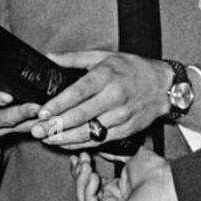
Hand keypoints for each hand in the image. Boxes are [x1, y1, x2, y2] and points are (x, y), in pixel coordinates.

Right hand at [0, 67, 41, 160]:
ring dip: (34, 120)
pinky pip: (25, 130)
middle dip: (20, 113)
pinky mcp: (8, 132)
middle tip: (36, 106)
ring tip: (50, 113)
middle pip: (4, 118)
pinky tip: (54, 120)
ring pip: (18, 125)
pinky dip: (39, 125)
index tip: (6, 94)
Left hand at [32, 50, 171, 148]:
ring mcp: (122, 115)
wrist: (163, 86)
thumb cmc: (131, 68)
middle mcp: (115, 96)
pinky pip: (101, 140)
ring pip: (90, 131)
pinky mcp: (127, 129)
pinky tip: (66, 143)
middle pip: (82, 115)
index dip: (58, 104)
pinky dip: (82, 144)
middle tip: (37, 130)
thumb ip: (74, 58)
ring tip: (47, 139)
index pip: (78, 92)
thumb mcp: (103, 56)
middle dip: (57, 125)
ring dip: (66, 138)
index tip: (42, 112)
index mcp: (107, 75)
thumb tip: (48, 57)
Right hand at [71, 146, 180, 200]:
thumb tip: (96, 149)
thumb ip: (111, 156)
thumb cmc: (157, 173)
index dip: (81, 172)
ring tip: (87, 167)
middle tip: (80, 160)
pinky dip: (89, 192)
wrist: (168, 183)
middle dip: (79, 175)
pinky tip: (95, 177)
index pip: (91, 187)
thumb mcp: (128, 160)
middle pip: (84, 195)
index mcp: (116, 195)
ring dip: (82, 182)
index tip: (76, 157)